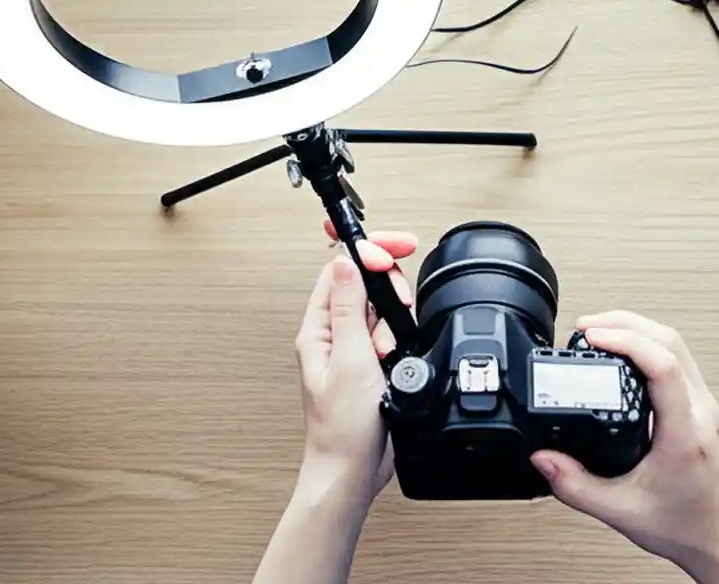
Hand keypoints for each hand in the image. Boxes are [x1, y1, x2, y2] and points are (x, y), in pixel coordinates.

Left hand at [293, 224, 417, 505]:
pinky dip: (400, 340)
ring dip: (394, 321)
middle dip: (388, 288)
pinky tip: (398, 357)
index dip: (368, 252)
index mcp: (318, 329)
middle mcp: (333, 335)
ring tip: (390, 348)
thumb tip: (345, 262)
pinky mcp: (370, 365)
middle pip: (364, 284)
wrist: (352, 470)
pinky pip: (390, 335)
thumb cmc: (341, 429)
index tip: (394, 247)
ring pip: (380, 310)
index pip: (339, 269)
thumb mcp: (350, 359)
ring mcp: (352, 350)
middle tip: (400, 305)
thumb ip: (349, 309)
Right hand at [529, 311, 718, 583]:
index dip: (625, 341)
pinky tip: (626, 349)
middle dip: (625, 323)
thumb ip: (575, 486)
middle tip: (586, 326)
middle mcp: (702, 413)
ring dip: (639, 328)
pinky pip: (680, 359)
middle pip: (670, 342)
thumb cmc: (686, 527)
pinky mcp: (704, 407)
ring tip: (600, 330)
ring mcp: (707, 407)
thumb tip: (543, 458)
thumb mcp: (620, 511)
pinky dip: (649, 343)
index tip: (592, 335)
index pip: (663, 366)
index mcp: (686, 434)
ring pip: (678, 345)